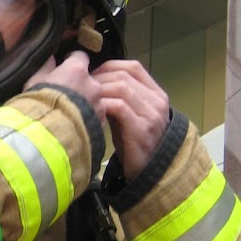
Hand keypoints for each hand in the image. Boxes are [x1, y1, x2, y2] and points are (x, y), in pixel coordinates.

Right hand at [25, 52, 108, 122]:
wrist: (49, 135)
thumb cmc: (40, 104)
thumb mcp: (35, 82)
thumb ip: (44, 66)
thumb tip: (49, 57)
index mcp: (76, 70)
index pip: (80, 56)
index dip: (72, 61)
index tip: (65, 66)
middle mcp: (92, 84)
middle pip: (90, 79)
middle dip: (80, 84)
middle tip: (66, 94)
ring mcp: (99, 104)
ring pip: (94, 98)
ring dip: (86, 101)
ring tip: (71, 112)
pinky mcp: (100, 122)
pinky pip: (96, 115)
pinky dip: (88, 117)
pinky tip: (76, 124)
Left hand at [79, 58, 168, 178]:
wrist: (150, 174)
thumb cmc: (135, 144)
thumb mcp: (131, 116)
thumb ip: (119, 98)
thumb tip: (93, 82)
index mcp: (157, 94)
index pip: (133, 67)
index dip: (109, 66)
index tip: (92, 75)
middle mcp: (157, 101)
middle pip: (123, 76)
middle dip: (99, 79)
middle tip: (82, 88)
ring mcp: (152, 115)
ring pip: (121, 88)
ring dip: (98, 91)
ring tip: (85, 99)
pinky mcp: (142, 129)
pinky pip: (119, 106)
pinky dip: (102, 105)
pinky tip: (92, 112)